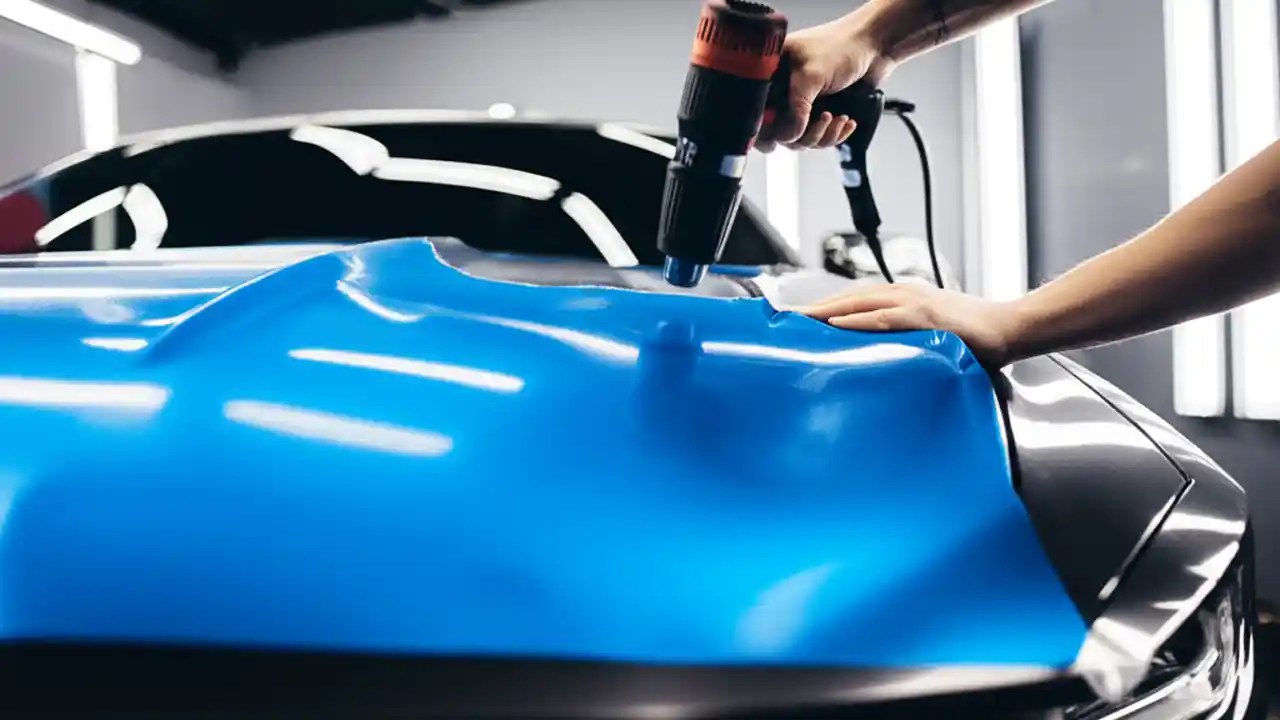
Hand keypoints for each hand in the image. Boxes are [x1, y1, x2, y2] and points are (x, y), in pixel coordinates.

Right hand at [757, 19, 894, 152]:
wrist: (875, 46)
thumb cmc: (841, 48)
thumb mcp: (812, 76)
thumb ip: (796, 108)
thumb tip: (788, 137)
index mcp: (773, 76)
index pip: (758, 112)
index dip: (766, 130)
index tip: (780, 138)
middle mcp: (785, 91)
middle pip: (781, 131)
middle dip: (805, 134)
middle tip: (822, 119)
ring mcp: (804, 103)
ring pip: (803, 138)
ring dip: (823, 134)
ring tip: (838, 118)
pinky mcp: (822, 111)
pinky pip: (821, 136)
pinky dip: (835, 134)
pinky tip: (846, 120)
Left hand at [794, 284, 1021, 368]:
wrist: (1010, 329)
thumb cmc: (974, 337)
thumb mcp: (931, 336)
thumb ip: (904, 342)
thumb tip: (877, 362)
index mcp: (903, 299)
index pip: (854, 301)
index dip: (823, 308)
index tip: (795, 320)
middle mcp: (904, 295)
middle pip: (848, 298)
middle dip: (815, 308)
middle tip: (783, 319)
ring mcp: (914, 303)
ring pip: (859, 303)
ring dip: (827, 310)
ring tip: (798, 320)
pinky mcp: (926, 317)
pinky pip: (884, 318)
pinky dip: (857, 320)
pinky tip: (835, 324)